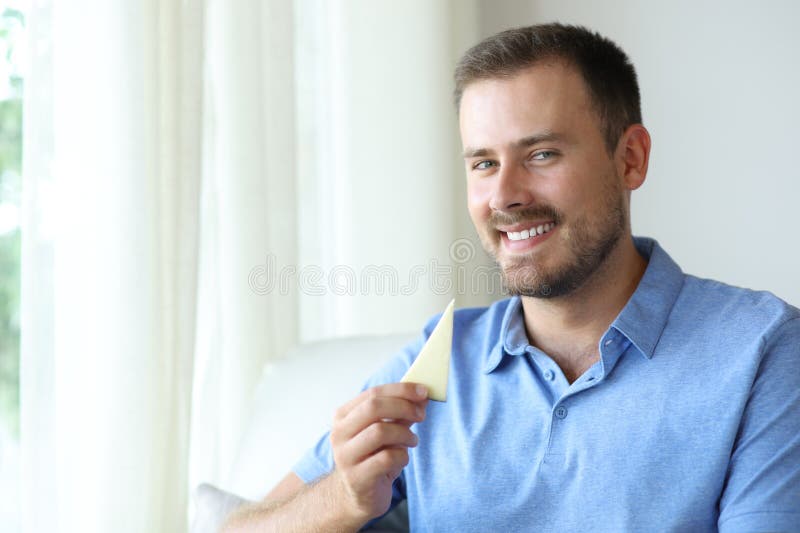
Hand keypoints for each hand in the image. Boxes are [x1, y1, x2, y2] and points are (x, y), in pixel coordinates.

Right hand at [329, 382, 427, 521]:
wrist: (357, 495)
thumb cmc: (372, 457)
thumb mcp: (386, 431)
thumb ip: (401, 413)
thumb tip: (422, 396)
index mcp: (343, 416)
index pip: (373, 393)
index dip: (401, 390)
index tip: (423, 391)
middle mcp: (340, 433)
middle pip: (373, 407)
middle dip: (403, 407)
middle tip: (421, 415)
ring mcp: (346, 456)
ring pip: (379, 432)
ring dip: (404, 434)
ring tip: (412, 440)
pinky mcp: (357, 477)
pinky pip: (386, 458)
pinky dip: (402, 456)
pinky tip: (402, 458)